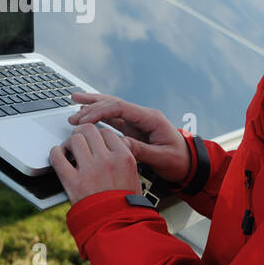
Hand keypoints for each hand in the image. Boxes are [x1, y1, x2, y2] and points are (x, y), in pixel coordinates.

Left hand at [49, 123, 139, 202]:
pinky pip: (58, 157)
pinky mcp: (73, 182)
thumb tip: (113, 144)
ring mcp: (89, 170)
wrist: (117, 226)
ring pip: (74, 139)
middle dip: (82, 133)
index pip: (106, 132)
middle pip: (89, 130)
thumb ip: (123, 157)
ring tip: (69, 149)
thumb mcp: (133, 176)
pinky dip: (55, 153)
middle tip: (79, 139)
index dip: (98, 135)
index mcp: (124, 157)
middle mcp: (107, 160)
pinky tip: (58, 155)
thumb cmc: (126, 204)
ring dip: (70, 142)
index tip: (94, 140)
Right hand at [66, 92, 189, 184]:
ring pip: (112, 109)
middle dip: (92, 107)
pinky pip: (114, 119)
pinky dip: (99, 116)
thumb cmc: (180, 161)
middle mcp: (143, 116)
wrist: (190, 165)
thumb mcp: (162, 158)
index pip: (120, 108)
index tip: (83, 119)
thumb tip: (120, 144)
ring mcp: (137, 122)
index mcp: (150, 118)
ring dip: (94, 106)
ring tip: (75, 100)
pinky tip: (87, 113)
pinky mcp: (134, 130)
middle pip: (114, 104)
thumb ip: (142, 151)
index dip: (100, 111)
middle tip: (73, 114)